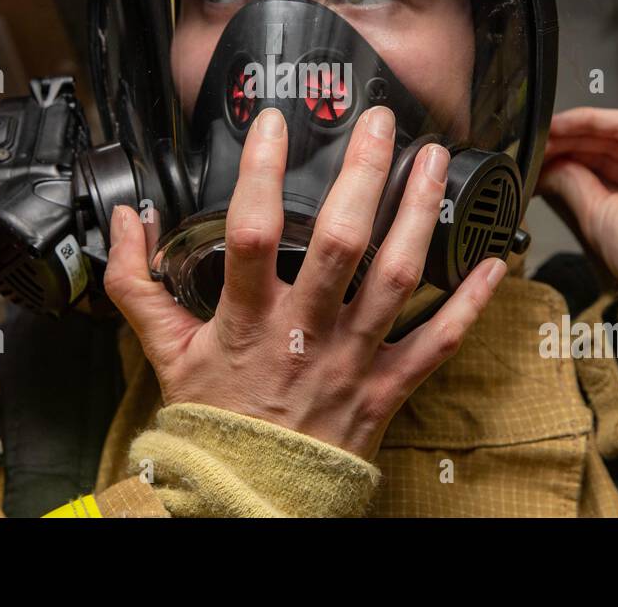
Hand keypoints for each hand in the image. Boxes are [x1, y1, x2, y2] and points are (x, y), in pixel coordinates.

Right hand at [103, 105, 506, 459]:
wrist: (249, 494)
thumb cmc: (213, 419)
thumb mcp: (163, 351)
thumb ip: (135, 283)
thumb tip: (125, 222)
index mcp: (246, 321)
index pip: (251, 233)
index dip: (260, 173)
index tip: (273, 124)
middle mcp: (304, 334)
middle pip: (340, 244)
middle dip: (363, 175)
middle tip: (381, 123)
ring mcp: (351, 360)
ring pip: (396, 279)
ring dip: (419, 215)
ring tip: (433, 161)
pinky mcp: (386, 387)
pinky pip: (439, 343)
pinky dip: (469, 302)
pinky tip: (492, 260)